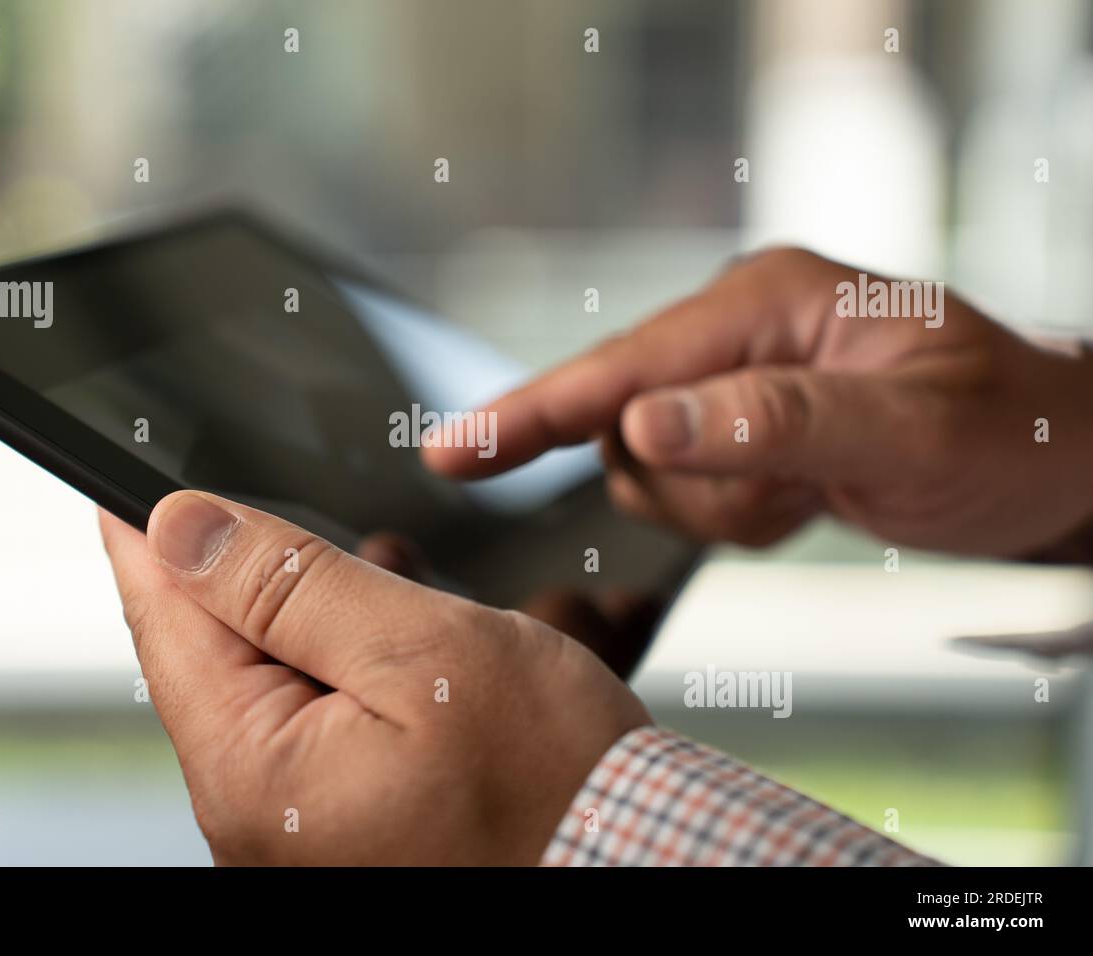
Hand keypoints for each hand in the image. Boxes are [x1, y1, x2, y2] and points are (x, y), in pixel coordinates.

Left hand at [99, 492, 648, 864]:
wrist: (635, 864)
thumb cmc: (555, 782)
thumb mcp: (423, 649)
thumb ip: (292, 584)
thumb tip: (182, 527)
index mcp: (256, 771)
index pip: (164, 620)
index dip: (145, 535)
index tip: (123, 478)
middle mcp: (257, 812)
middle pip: (209, 653)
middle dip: (241, 573)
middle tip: (266, 508)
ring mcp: (295, 826)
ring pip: (264, 683)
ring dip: (305, 616)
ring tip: (362, 572)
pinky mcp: (338, 824)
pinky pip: (308, 722)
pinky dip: (340, 666)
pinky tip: (382, 637)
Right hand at [423, 248, 1092, 557]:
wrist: (1054, 460)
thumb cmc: (1004, 432)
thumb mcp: (907, 434)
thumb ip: (771, 425)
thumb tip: (643, 428)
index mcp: (767, 301)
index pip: (623, 364)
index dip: (530, 412)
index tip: (450, 454)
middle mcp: (736, 329)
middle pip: (627, 425)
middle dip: (695, 487)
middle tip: (790, 500)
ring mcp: (733, 377)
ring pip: (651, 470)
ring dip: (723, 508)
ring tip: (811, 497)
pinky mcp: (738, 423)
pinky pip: (689, 491)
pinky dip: (740, 516)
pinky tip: (807, 499)